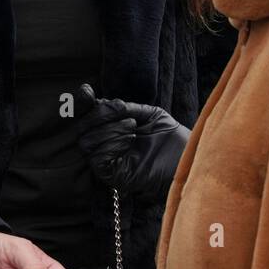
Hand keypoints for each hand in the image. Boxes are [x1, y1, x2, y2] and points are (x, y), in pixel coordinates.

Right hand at [77, 83, 189, 198]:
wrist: (186, 156)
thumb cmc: (170, 137)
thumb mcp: (147, 114)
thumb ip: (123, 108)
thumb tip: (98, 100)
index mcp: (110, 131)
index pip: (86, 118)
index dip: (83, 104)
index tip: (87, 91)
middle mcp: (104, 147)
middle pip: (82, 129)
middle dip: (100, 115)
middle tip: (123, 111)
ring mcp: (107, 163)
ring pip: (87, 143)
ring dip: (109, 130)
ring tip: (132, 127)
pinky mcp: (113, 176)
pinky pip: (97, 159)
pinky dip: (111, 144)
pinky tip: (130, 140)